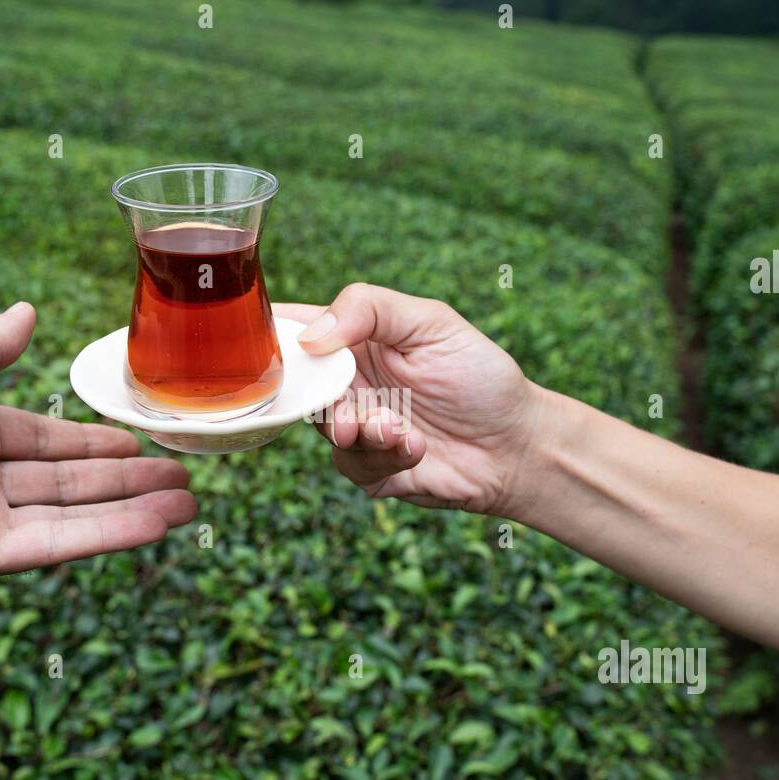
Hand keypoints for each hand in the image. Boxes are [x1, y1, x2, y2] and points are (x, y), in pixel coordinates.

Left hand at [0, 303, 194, 640]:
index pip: (44, 440)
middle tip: (185, 475)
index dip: (92, 443)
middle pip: (69, 480)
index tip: (139, 443)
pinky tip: (158, 524)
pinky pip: (57, 542)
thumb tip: (27, 312)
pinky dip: (110, 533)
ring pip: (74, 513)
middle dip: (128, 478)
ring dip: (133, 509)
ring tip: (190, 503)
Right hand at [275, 284, 538, 513]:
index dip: (273, 333)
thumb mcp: (431, 323)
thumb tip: (311, 334)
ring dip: (361, 430)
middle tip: (348, 408)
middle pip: (299, 386)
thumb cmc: (479, 376)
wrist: (517, 444)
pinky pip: (353, 465)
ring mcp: (358, 428)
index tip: (262, 344)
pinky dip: (385, 455)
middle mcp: (350, 384)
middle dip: (320, 397)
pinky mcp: (371, 470)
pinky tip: (417, 446)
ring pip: (326, 429)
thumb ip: (368, 309)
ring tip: (397, 428)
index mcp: (355, 341)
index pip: (299, 329)